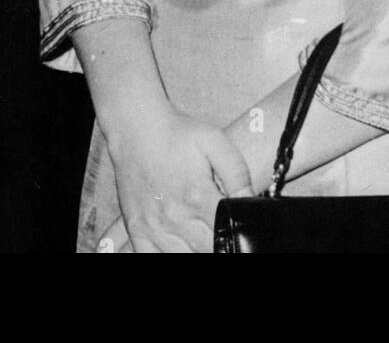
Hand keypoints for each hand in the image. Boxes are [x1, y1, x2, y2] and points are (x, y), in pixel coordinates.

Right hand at [107, 102, 252, 253]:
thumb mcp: (215, 141)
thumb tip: (252, 201)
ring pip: (183, 258)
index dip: (238, 231)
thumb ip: (237, 172)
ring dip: (196, 249)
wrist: (136, 129)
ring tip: (201, 231)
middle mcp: (174, 217)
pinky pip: (152, 259)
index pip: (227, 232)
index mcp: (197, 196)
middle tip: (221, 226)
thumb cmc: (177, 134)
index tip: (238, 223)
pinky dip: (169, 256)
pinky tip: (179, 244)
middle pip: (208, 250)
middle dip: (220, 241)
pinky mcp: (136, 230)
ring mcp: (153, 227)